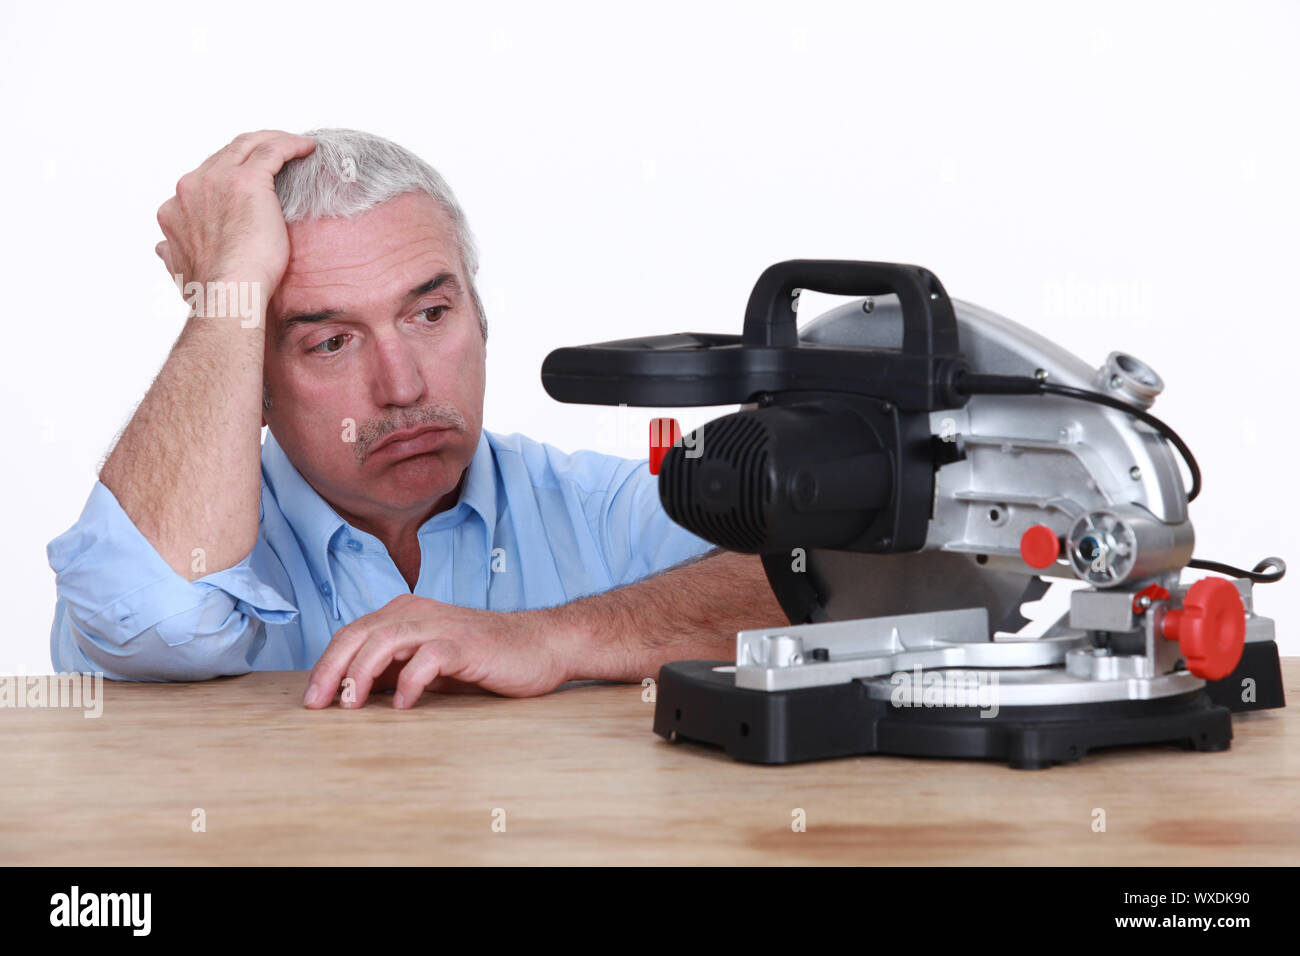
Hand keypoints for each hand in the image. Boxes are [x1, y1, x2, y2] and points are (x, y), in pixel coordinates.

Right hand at [155, 130, 315, 297]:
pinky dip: (290, 145)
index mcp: (176, 208)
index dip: (229, 172)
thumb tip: (162, 248)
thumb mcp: (179, 270)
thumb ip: (172, 253)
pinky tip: (307, 148)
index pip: (205, 178)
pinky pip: (272, 151)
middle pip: (226, 154)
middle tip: (278, 153)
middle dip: (252, 150)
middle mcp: (192, 187)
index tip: (252, 176)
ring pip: (249, 145)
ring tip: (295, 145)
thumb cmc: (210, 292)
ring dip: (273, 141)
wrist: (227, 295)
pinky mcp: (248, 181)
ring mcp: (218, 180)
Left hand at [302, 594, 572, 708]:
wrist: (542, 645)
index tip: (313, 700)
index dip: (327, 665)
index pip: (352, 634)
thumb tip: (351, 694)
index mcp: (405, 614)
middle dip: (332, 671)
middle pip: (360, 635)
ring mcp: (442, 626)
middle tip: (318, 706)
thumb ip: (394, 669)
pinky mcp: (466, 644)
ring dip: (361, 674)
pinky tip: (402, 705)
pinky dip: (409, 681)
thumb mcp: (430, 663)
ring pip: (385, 641)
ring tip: (350, 705)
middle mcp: (419, 613)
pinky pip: (428, 658)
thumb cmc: (486, 658)